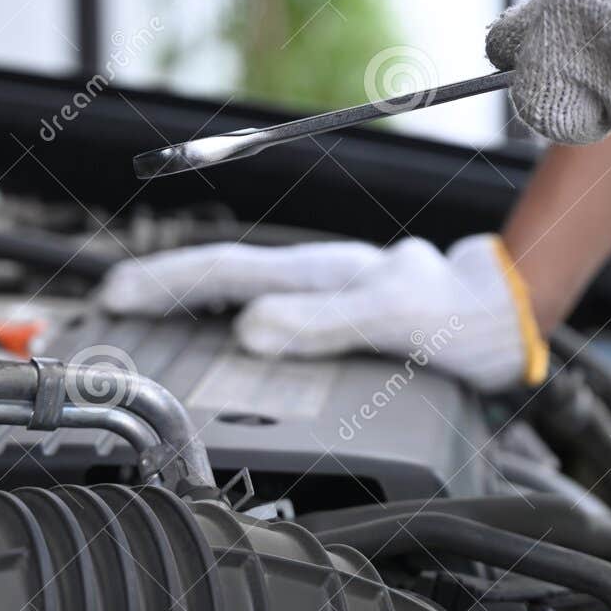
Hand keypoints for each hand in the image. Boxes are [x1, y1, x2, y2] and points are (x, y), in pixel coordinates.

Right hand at [97, 236, 547, 392]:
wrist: (505, 314)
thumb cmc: (460, 316)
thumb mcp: (396, 320)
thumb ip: (327, 322)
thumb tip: (251, 331)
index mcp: (320, 273)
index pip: (225, 273)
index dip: (167, 283)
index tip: (116, 295)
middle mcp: (315, 278)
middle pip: (219, 277)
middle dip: (159, 288)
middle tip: (105, 306)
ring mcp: (323, 294)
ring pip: (239, 292)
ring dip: (186, 302)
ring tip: (140, 317)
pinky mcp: (335, 313)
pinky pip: (265, 309)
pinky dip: (226, 319)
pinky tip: (215, 337)